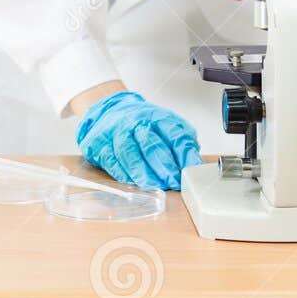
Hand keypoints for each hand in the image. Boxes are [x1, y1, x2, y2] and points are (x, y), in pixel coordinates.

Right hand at [75, 90, 201, 191]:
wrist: (110, 110)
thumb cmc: (143, 124)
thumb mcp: (167, 126)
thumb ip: (182, 143)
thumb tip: (196, 166)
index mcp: (158, 118)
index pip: (175, 136)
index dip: (184, 156)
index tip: (189, 173)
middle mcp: (137, 122)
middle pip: (152, 144)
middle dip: (164, 166)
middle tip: (173, 182)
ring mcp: (117, 132)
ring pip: (130, 153)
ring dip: (143, 172)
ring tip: (154, 187)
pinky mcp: (101, 144)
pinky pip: (111, 160)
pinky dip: (122, 173)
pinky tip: (132, 182)